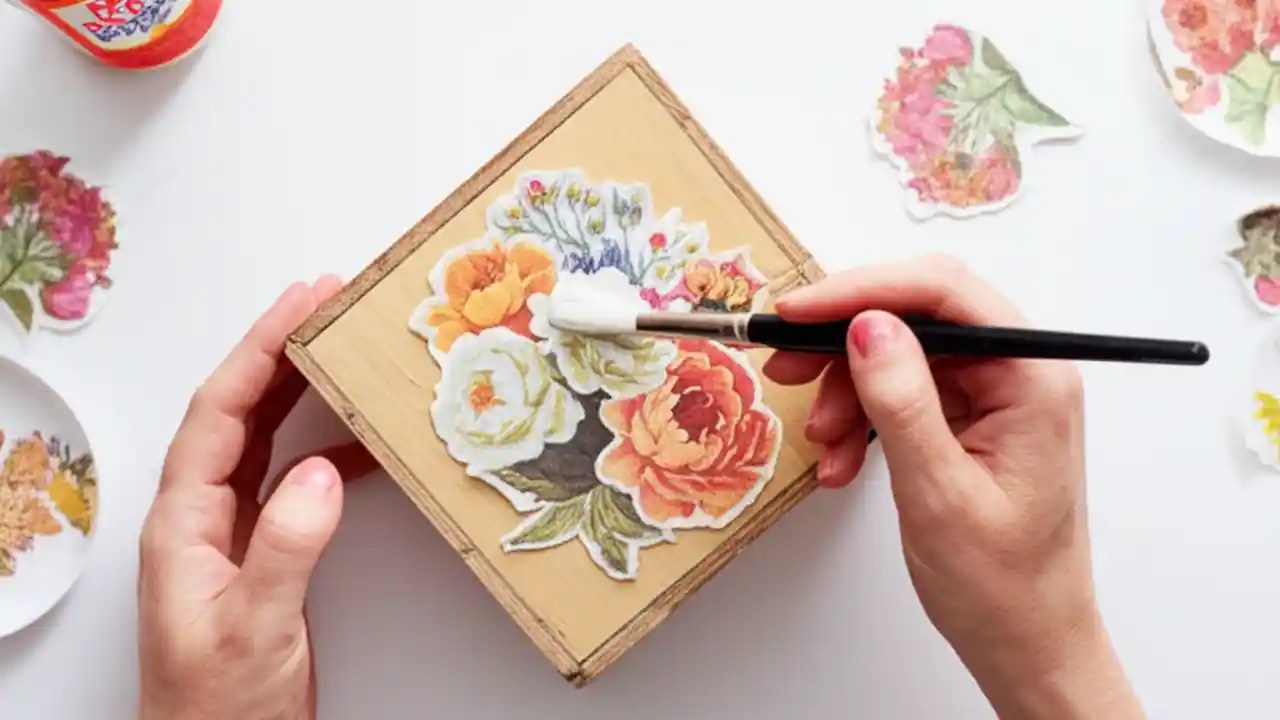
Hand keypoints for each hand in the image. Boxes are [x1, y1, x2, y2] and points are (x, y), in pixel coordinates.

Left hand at [137, 278, 378, 719]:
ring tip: (340, 348)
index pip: (220, 413)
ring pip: (263, 437)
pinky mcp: (261, 551)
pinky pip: (291, 479)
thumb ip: (286, 547)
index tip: (302, 304)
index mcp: (184, 523)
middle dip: (280, 349)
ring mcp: (229, 531)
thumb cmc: (218, 706)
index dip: (260, 350)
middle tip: (325, 301)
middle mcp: (201, 516)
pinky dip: (328, 451)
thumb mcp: (254, 627)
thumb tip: (321, 474)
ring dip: (300, 389)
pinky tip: (360, 446)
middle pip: (237, 408)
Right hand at [765, 256, 1143, 719]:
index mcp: (1034, 379)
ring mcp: (994, 395)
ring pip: (899, 355)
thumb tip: (868, 327)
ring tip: (822, 441)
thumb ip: (904, 403)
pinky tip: (841, 460)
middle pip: (918, 316)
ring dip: (847, 390)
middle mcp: (1019, 373)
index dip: (864, 290)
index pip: (945, 293)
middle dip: (845, 340)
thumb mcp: (940, 494)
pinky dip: (860, 420)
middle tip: (786, 363)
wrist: (1026, 644)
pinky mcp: (970, 418)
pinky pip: (901, 393)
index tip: (798, 311)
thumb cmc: (1005, 586)